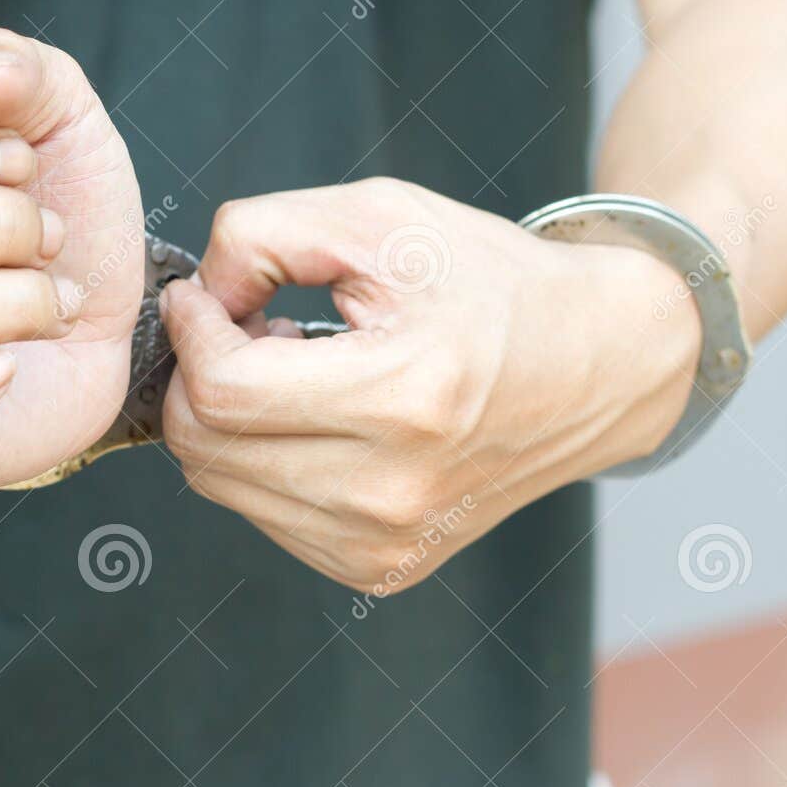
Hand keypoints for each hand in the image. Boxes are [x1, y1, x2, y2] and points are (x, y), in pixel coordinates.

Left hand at [159, 178, 702, 592]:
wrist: (596, 366)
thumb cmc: (495, 285)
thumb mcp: (383, 217)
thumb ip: (263, 236)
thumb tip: (200, 298)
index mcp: (405, 399)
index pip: (225, 391)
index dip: (191, 331)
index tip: (204, 295)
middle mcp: (393, 492)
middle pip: (206, 448)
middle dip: (198, 374)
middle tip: (247, 325)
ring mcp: (384, 543)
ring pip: (221, 485)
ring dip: (228, 419)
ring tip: (292, 368)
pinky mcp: (379, 568)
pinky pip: (262, 514)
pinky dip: (262, 460)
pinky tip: (315, 416)